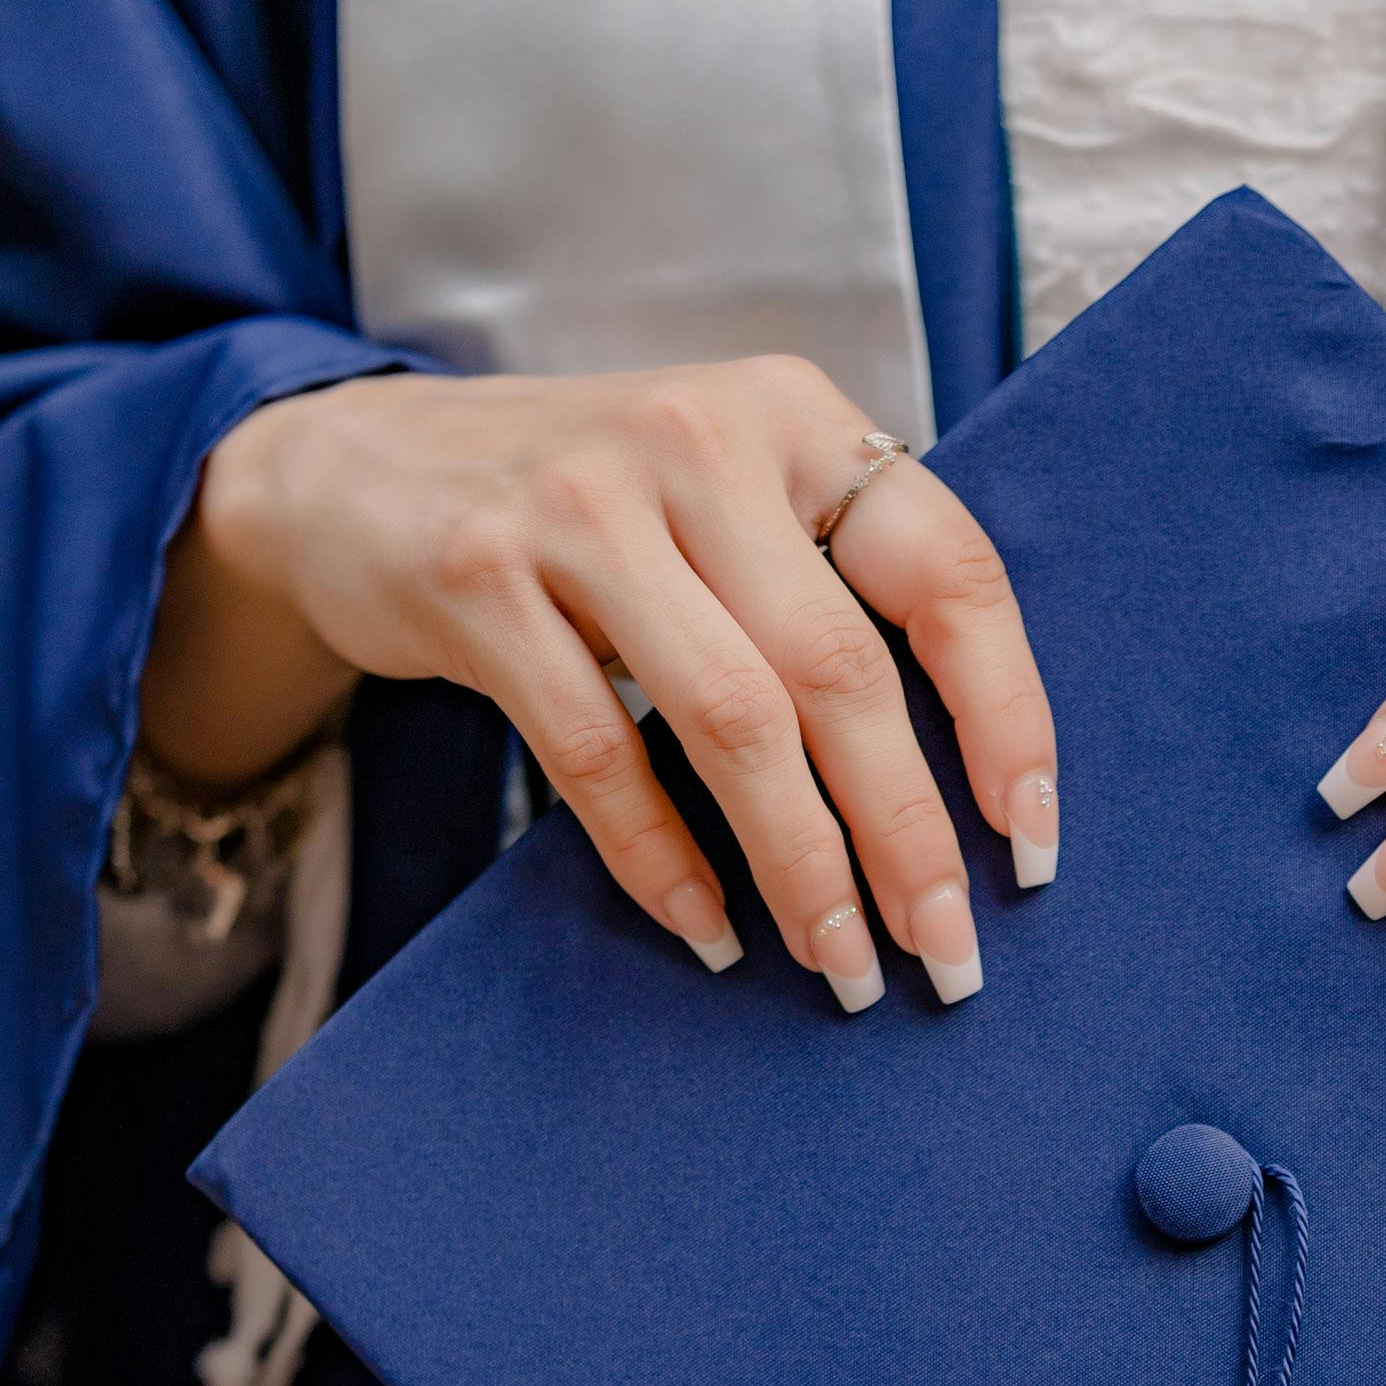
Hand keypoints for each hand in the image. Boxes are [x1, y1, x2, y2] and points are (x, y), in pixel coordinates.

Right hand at [143, 360, 1059, 1009]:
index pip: (947, 573)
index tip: (1029, 846)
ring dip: (801, 867)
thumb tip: (967, 784)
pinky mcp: (480, 577)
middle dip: (906, 837)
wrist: (356, 470)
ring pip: (732, 721)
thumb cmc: (590, 514)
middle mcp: (698, 441)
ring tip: (843, 968)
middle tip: (943, 956)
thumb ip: (832, 586)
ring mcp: (580, 505)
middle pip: (842, 673)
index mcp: (794, 417)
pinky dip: (662, 860)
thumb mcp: (726, 497)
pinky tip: (710, 932)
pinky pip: (595, 753)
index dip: (1006, 718)